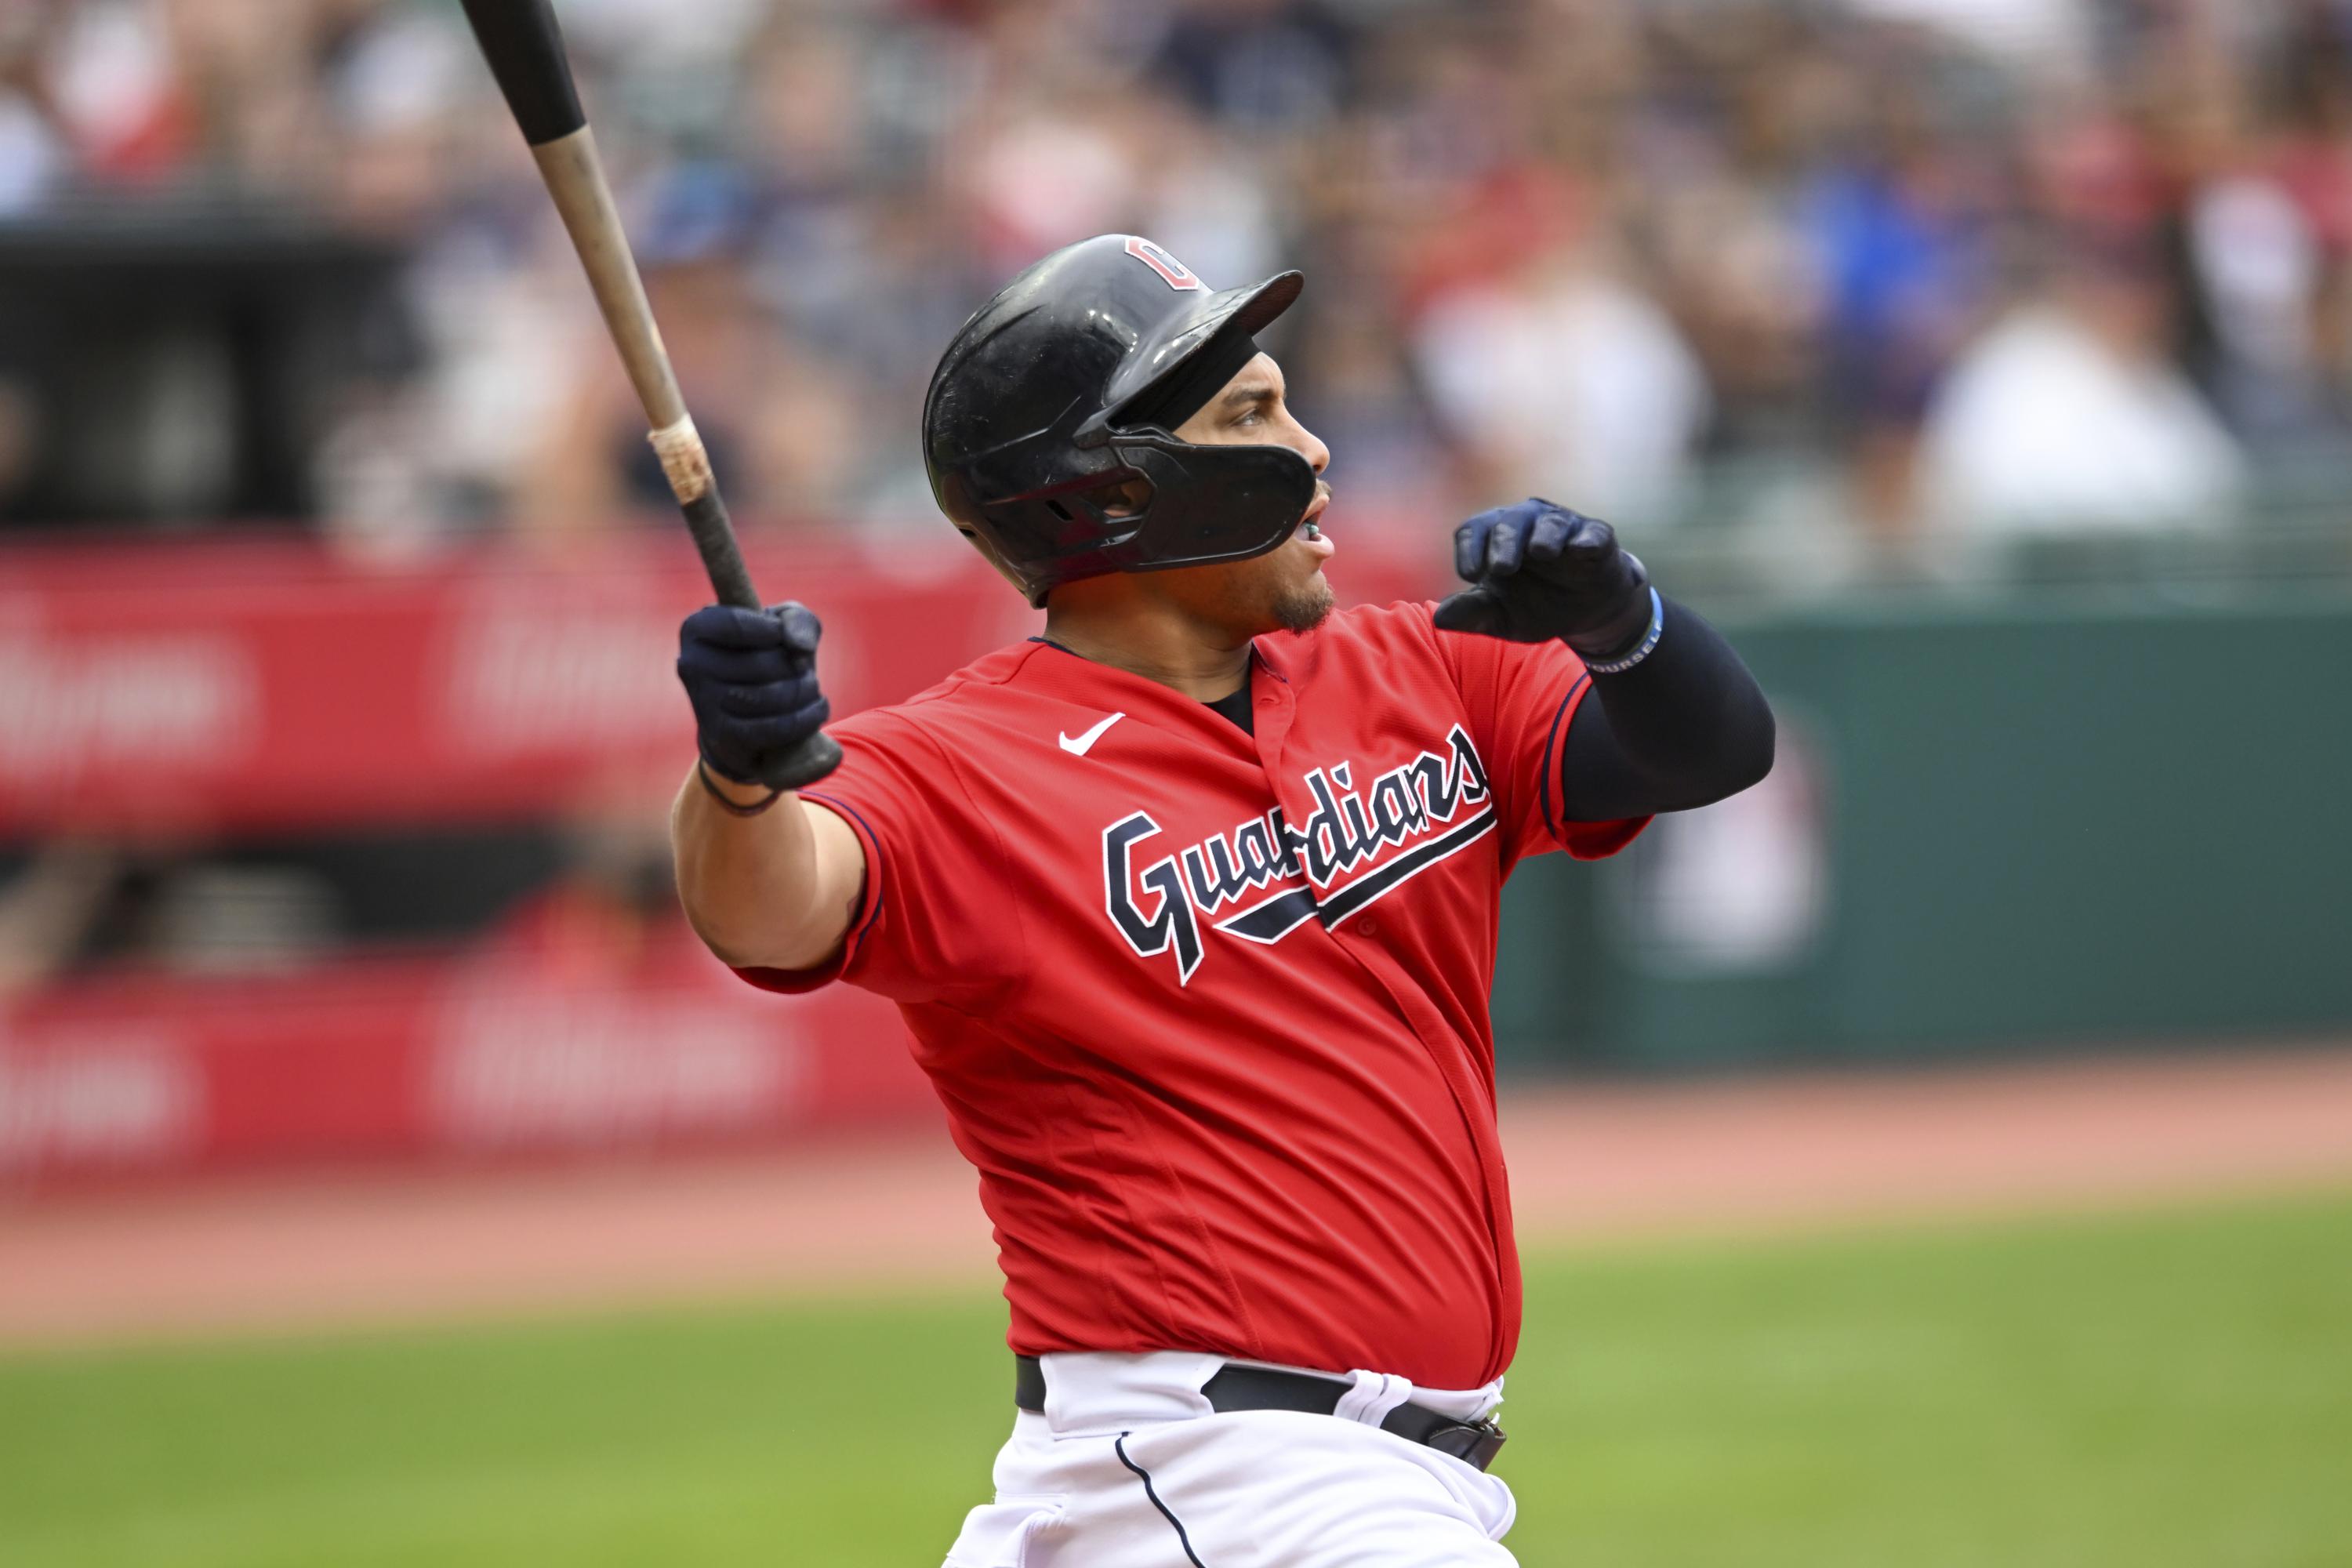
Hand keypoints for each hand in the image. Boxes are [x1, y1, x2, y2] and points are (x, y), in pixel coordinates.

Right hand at [676, 602, 830, 786]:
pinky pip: (775, 727)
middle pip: (760, 664)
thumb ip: (796, 619)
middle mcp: (692, 664)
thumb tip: (800, 646)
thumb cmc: (766, 658)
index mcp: (697, 628)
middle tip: (804, 670)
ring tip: (811, 688)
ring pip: (769, 697)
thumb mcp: (783, 627)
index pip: (739, 625)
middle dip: (795, 667)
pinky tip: (818, 709)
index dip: (775, 631)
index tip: (787, 641)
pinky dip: (806, 718)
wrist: (745, 718)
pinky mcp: (723, 736)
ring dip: (805, 691)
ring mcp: (703, 703)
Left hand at [1432, 498, 1652, 659]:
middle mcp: (1526, 523)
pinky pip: (1591, 533)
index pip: (1473, 530)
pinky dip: (1585, 539)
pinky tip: (1580, 550)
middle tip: (1501, 568)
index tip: (1469, 576)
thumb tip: (1439, 620)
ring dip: (1543, 535)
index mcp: (1494, 537)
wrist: (1584, 617)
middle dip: (1503, 543)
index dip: (1468, 550)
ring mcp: (1563, 527)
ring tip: (1541, 552)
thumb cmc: (1535, 607)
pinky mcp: (1596, 537)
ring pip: (1550, 522)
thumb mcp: (1501, 617)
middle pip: (1508, 522)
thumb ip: (1472, 615)